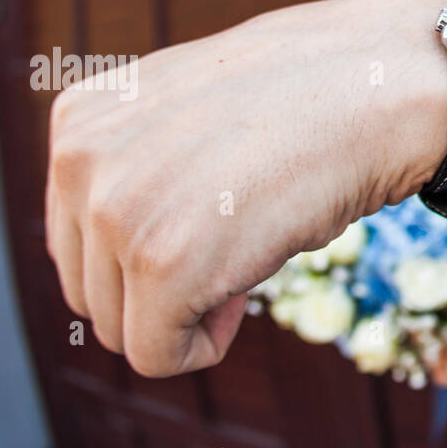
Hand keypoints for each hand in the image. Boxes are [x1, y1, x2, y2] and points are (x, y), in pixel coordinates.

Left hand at [46, 0, 446, 376]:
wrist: (370, 92)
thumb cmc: (303, 107)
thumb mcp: (189, 121)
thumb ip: (137, 172)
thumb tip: (131, 259)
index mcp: (78, 124)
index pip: (77, 244)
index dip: (149, 256)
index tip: (214, 222)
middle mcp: (78, 162)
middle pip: (90, 294)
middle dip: (162, 293)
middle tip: (237, 241)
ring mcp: (114, 211)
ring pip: (119, 329)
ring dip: (184, 314)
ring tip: (244, 251)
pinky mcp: (161, 263)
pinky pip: (158, 355)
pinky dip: (204, 344)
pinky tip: (243, 292)